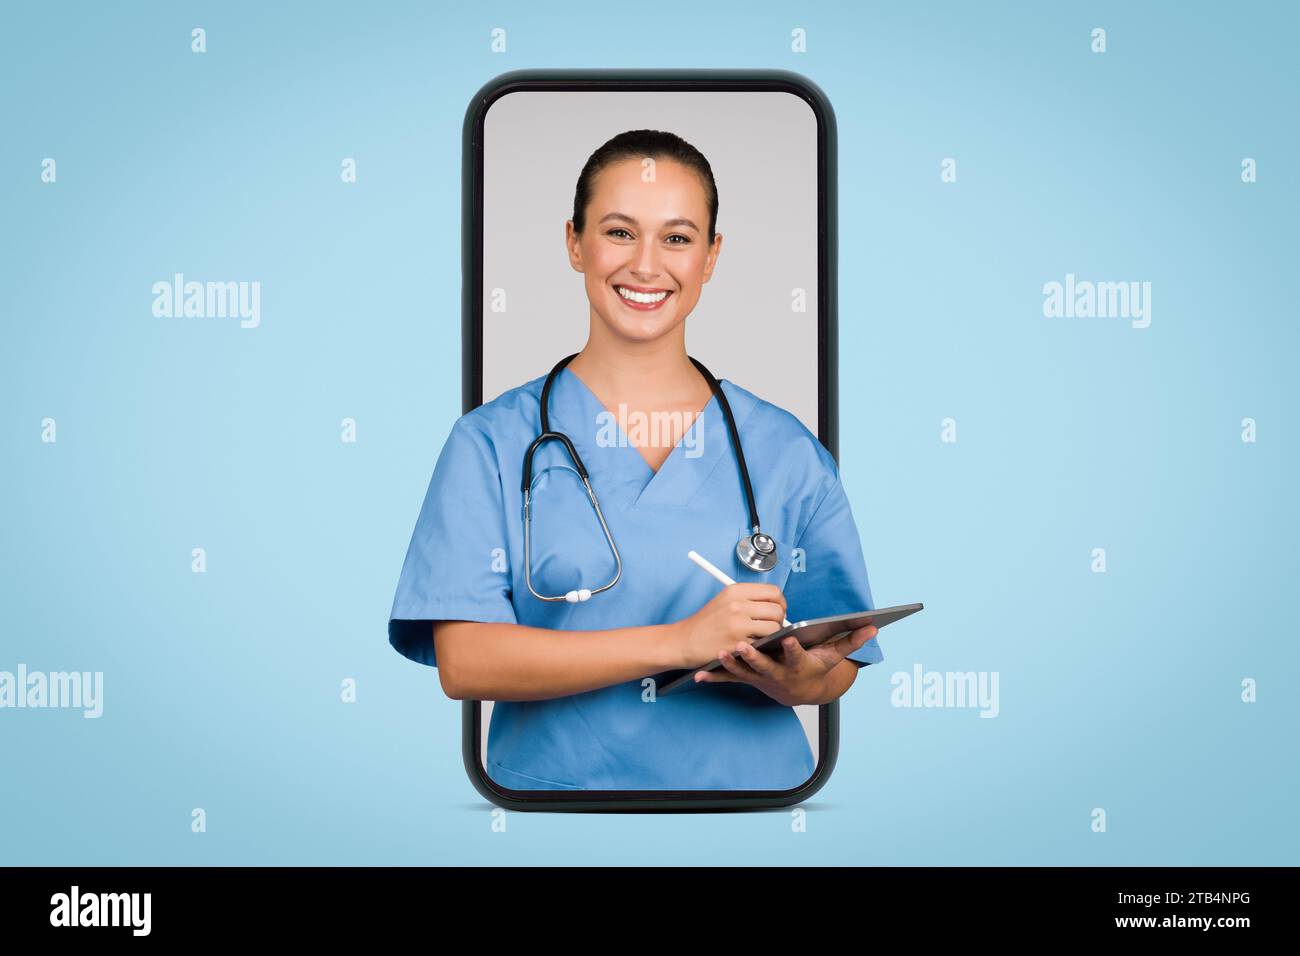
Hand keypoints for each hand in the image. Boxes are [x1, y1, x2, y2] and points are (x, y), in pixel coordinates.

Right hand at [670, 583, 787, 669]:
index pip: (773, 591)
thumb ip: (749, 599)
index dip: (780, 603)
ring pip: (774, 627)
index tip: (776, 611)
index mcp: (736, 591)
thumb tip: (776, 604)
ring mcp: (737, 624)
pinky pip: (764, 643)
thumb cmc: (706, 623)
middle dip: (779, 620)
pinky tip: (753, 646)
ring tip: (761, 637)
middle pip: (777, 609)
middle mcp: (737, 604)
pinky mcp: (737, 643)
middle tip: (770, 627)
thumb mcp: (725, 600)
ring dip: (773, 635)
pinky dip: (763, 646)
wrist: (684, 641)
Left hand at [694, 624, 878, 705]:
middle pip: (764, 665)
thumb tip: (872, 627)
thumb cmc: (815, 666)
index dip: (792, 647)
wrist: (798, 690)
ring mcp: (759, 677)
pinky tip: (699, 675)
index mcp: (796, 663)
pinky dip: (714, 676)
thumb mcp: (833, 655)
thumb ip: (850, 641)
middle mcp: (776, 672)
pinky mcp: (746, 678)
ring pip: (743, 672)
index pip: (795, 654)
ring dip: (731, 664)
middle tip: (742, 645)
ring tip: (720, 653)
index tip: (788, 637)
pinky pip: (728, 678)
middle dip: (754, 656)